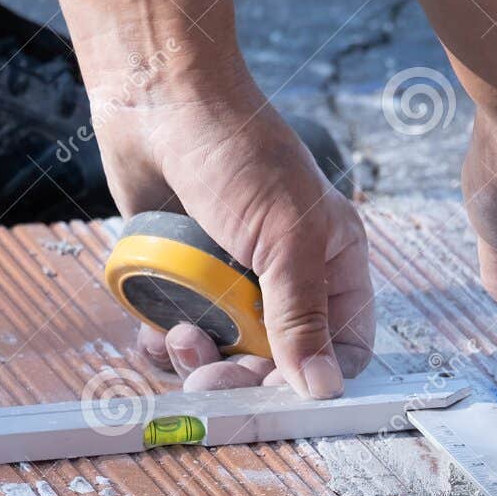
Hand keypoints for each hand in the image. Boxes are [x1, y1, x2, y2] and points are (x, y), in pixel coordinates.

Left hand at [95, 80, 371, 396]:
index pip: (344, 345)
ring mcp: (233, 279)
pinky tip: (152, 331)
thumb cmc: (236, 149)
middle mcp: (286, 278)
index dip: (316, 378)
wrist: (155, 99)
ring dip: (198, 360)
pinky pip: (180, 331)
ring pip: (226, 353)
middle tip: (210, 378)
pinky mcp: (184, 276)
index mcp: (333, 264)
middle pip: (278, 361)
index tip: (277, 396)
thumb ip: (302, 317)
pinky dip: (163, 342)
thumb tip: (323, 387)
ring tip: (177, 336)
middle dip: (243, 375)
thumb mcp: (284, 238)